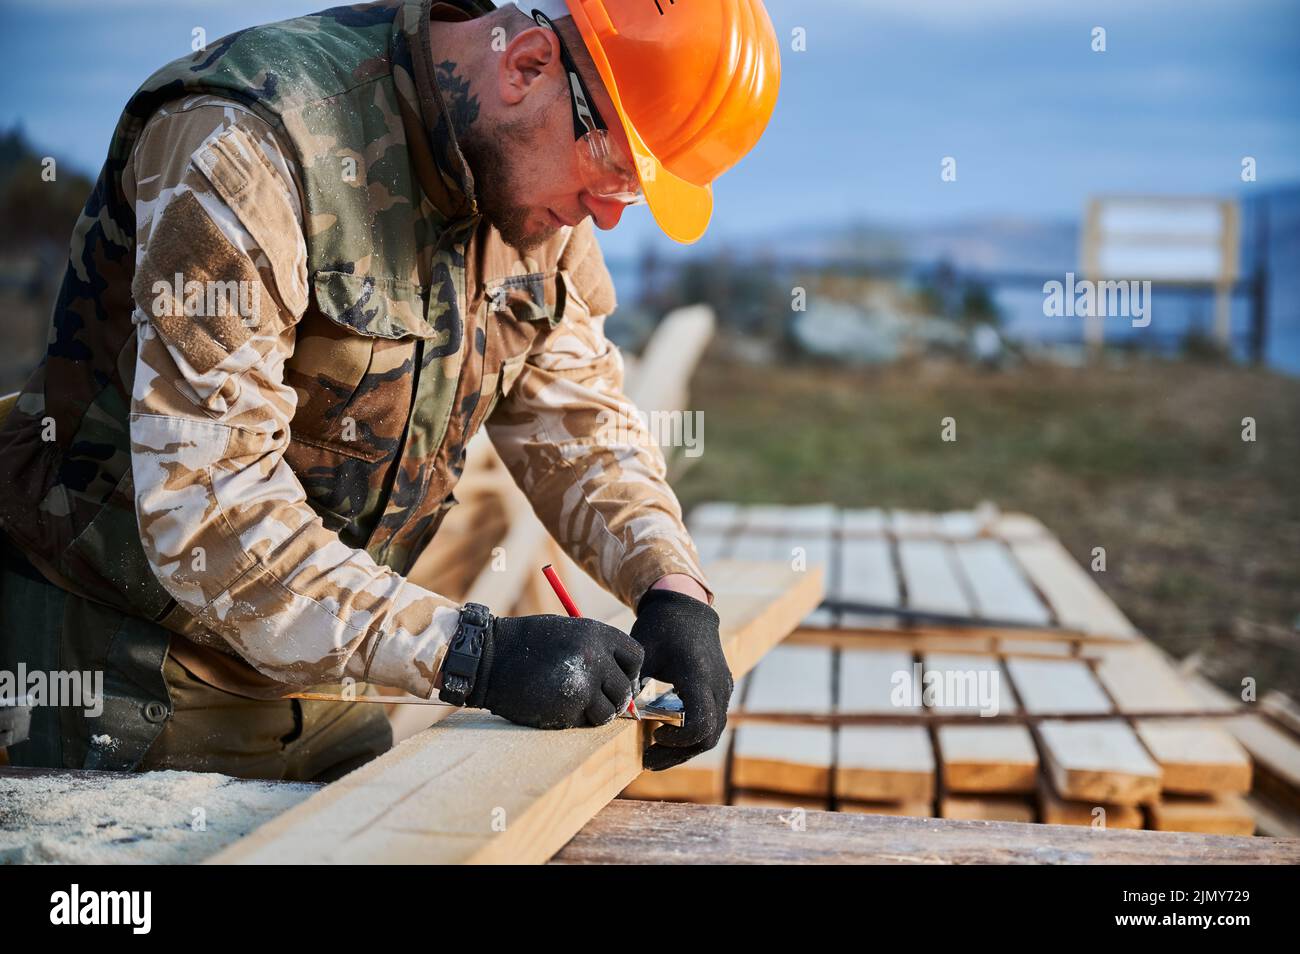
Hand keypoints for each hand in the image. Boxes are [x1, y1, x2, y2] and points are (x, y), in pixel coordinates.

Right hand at [466, 613, 643, 728]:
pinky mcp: (569, 707)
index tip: (616, 679)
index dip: (629, 672)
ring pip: (610, 711)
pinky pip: (586, 721)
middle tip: (594, 698)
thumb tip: (626, 681)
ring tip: (573, 702)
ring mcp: (584, 683)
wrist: (490, 658)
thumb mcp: (570, 634)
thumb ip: (598, 651)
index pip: (636, 657)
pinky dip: (575, 719)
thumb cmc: (529, 645)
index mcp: (598, 633)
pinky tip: (555, 705)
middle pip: (626, 689)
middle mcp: (596, 656)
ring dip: (596, 712)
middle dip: (614, 698)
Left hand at [630, 587, 732, 770]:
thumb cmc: (661, 629)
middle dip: (678, 754)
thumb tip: (618, 715)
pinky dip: (690, 735)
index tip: (653, 734)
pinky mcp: (720, 691)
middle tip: (647, 760)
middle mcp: (718, 687)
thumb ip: (632, 685)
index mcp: (699, 677)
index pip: (701, 725)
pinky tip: (665, 736)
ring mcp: (723, 689)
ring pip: (712, 734)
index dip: (678, 740)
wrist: (686, 608)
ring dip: (684, 748)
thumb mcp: (642, 653)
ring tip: (654, 753)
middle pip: (708, 738)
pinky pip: (712, 722)